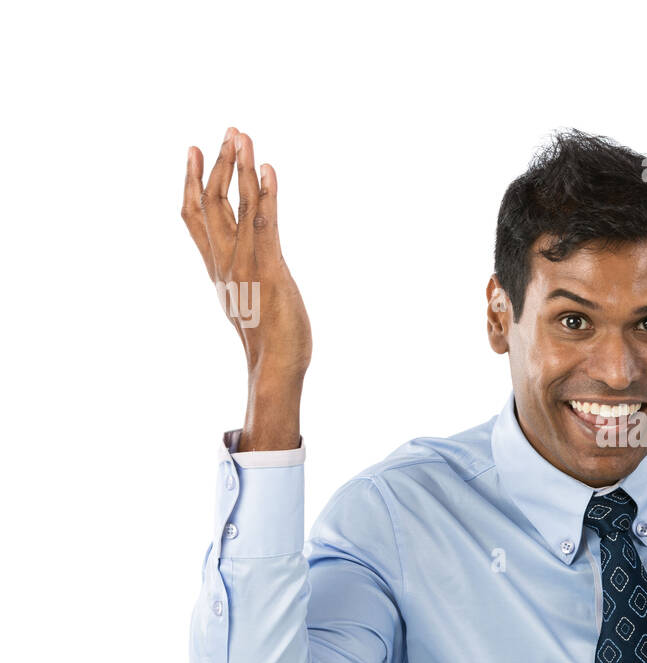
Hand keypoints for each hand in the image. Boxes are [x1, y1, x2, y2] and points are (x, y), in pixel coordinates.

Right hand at [181, 127, 309, 448]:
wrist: (274, 366)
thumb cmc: (268, 340)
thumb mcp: (247, 301)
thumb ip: (243, 277)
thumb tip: (247, 268)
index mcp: (218, 268)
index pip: (193, 217)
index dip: (191, 181)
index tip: (194, 150)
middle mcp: (225, 261)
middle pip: (210, 202)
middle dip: (218, 164)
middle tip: (228, 132)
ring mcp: (244, 263)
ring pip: (235, 205)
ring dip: (239, 167)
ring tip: (241, 135)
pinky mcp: (268, 268)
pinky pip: (264, 223)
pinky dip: (266, 194)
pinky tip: (268, 169)